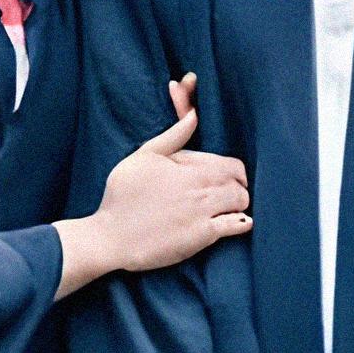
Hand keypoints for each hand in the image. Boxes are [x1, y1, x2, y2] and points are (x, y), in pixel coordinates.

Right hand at [55, 75, 249, 296]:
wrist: (111, 237)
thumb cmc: (122, 195)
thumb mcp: (143, 156)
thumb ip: (173, 136)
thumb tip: (194, 115)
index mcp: (188, 167)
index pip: (230, 164)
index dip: (235, 171)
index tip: (230, 179)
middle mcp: (199, 187)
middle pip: (239, 182)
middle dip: (240, 186)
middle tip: (232, 194)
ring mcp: (202, 211)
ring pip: (241, 201)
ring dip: (240, 204)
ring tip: (231, 209)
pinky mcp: (202, 236)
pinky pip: (237, 225)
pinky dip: (242, 223)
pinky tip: (236, 224)